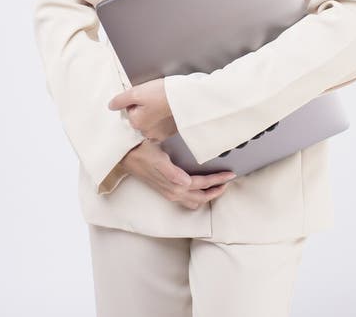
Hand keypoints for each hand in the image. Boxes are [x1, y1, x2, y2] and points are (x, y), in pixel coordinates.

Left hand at [108, 78, 177, 142]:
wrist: (185, 97)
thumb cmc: (162, 94)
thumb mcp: (137, 92)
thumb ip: (121, 99)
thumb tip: (111, 105)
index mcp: (136, 123)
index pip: (129, 112)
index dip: (135, 101)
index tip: (144, 97)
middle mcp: (147, 132)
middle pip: (139, 119)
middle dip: (144, 110)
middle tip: (153, 99)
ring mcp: (160, 134)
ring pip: (151, 123)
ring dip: (154, 115)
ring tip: (162, 103)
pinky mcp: (171, 132)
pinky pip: (162, 125)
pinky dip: (163, 119)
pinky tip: (168, 110)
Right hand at [121, 140, 236, 209]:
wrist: (125, 156)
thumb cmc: (142, 153)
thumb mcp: (157, 159)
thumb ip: (171, 173)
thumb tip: (186, 183)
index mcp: (174, 185)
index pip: (202, 185)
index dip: (217, 181)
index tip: (230, 174)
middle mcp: (173, 193)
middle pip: (201, 198)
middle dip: (216, 191)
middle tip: (228, 180)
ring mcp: (170, 193)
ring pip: (194, 201)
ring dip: (208, 195)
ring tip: (218, 184)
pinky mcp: (166, 190)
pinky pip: (187, 198)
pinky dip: (198, 194)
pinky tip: (200, 185)